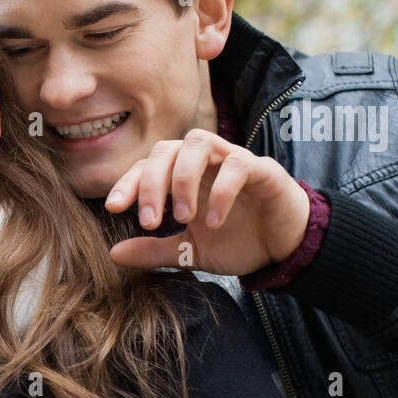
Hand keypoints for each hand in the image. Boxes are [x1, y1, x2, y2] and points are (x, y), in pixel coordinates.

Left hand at [104, 129, 310, 275]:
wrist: (284, 248)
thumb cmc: (237, 240)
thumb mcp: (189, 253)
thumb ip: (154, 251)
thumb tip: (113, 254)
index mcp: (183, 177)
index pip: (147, 166)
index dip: (127, 183)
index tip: (113, 208)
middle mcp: (204, 163)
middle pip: (167, 148)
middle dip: (150, 182)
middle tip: (149, 221)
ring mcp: (232, 161)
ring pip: (199, 142)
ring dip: (183, 179)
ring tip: (182, 218)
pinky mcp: (262, 169)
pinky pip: (237, 164)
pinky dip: (220, 191)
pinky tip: (213, 222)